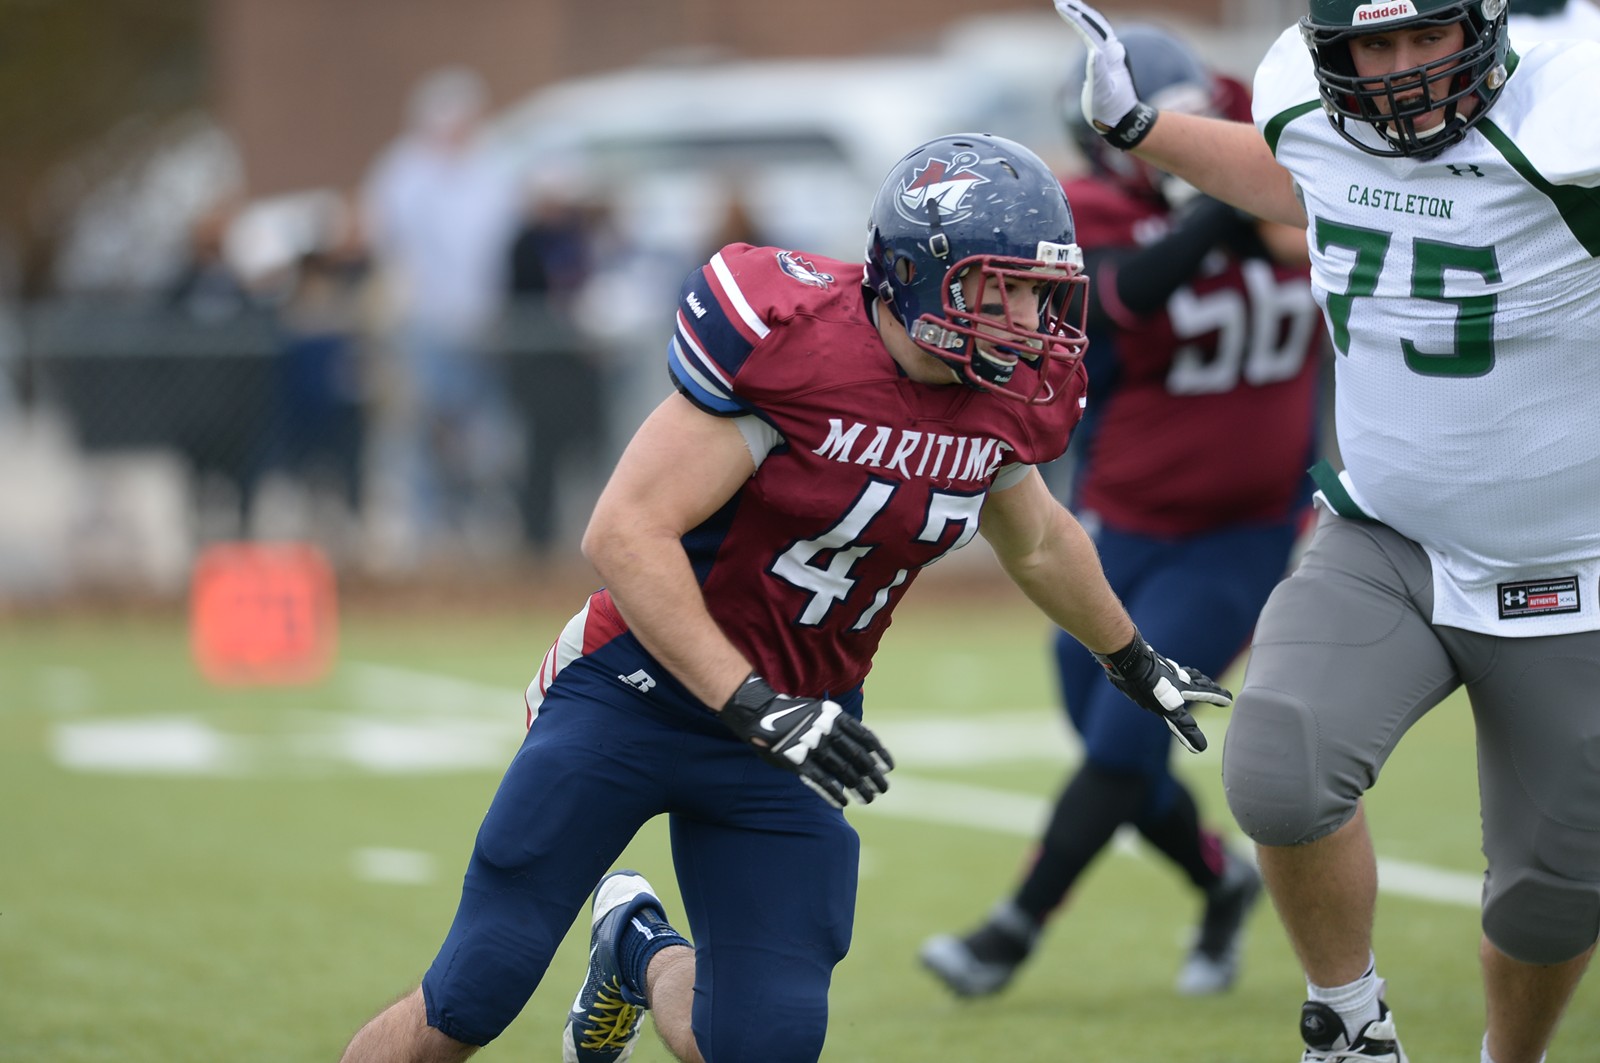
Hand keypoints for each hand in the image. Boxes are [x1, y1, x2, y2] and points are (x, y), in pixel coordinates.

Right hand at [719, 675, 893, 808]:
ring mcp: (813, 747)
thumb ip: (837, 727)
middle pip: (858, 758)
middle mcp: (828, 731)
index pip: (865, 737)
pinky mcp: (798, 761)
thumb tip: (856, 746)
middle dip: (873, 775)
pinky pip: (821, 780)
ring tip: (869, 799)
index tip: (888, 767)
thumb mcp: (819, 712)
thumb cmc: (791, 713)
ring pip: (843, 771)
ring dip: (858, 787)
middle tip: (883, 789)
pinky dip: (833, 793)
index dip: (879, 754)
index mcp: (835, 717)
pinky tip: (843, 803)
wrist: (760, 710)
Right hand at [1053, 0, 1157, 148]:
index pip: (1089, 30)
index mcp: (1108, 56)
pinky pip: (1096, 36)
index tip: (1060, 5)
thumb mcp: (1102, 93)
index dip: (1075, 17)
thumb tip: (1094, 51)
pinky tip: (1081, 25)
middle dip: (1078, 9)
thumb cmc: (1109, 110)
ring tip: (1068, 6)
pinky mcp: (1108, 60)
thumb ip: (1098, 72)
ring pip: (1096, 27)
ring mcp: (1111, 54)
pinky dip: (1087, 27)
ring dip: (1082, 15)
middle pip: (1094, 23)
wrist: (1123, 119)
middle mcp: (1112, 50)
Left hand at [1092, 633, 1230, 753]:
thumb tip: (1200, 748)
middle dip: (1210, 687)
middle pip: (1199, 682)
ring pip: (1185, 674)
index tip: (1230, 699)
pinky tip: (1166, 672)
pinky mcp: (1152, 666)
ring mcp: (1165, 671)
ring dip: (1195, 678)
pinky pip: (1169, 669)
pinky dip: (1174, 672)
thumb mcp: (1168, 709)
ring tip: (1198, 679)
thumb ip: (1184, 727)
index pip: (1206, 693)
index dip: (1218, 697)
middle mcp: (1178, 677)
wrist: (1129, 662)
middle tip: (1218, 689)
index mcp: (1184, 688)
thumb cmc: (1148, 686)